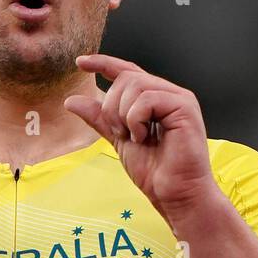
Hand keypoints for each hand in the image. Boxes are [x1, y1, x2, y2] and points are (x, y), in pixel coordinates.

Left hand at [64, 54, 215, 219]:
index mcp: (155, 99)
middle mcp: (169, 94)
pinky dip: (136, 119)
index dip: (103, 63)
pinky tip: (143, 137)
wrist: (175, 195)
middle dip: (112, 107)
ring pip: (135, 85)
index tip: (81, 63)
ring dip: (123, 115)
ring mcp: (178, 99)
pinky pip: (147, 98)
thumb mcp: (118, 140)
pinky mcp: (184, 107)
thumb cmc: (155, 172)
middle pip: (126, 78)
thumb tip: (72, 101)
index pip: (127, 71)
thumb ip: (99, 119)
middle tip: (120, 133)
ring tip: (134, 137)